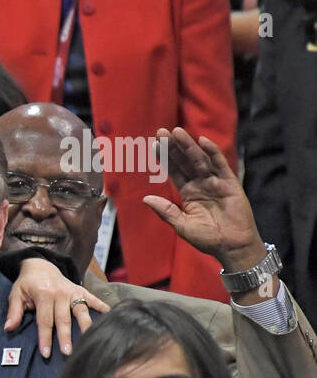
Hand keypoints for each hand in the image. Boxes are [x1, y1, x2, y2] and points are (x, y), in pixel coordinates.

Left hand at [5, 256, 108, 357]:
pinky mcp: (81, 290)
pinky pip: (93, 299)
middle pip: (63, 319)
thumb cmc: (27, 284)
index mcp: (43, 295)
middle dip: (65, 337)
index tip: (46, 353)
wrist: (41, 265)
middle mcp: (60, 293)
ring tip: (90, 340)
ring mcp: (73, 291)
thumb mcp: (16, 294)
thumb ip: (13, 311)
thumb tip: (9, 328)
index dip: (45, 338)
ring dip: (85, 326)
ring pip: (81, 311)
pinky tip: (110, 316)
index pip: (44, 320)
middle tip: (68, 353)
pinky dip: (102, 307)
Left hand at [144, 127, 265, 272]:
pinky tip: (202, 141)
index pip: (173, 171)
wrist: (232, 245)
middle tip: (162, 131)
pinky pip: (220, 165)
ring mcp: (215, 182)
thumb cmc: (207, 238)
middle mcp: (200, 184)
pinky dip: (212, 153)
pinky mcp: (230, 183)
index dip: (164, 158)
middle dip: (173, 147)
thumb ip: (166, 211)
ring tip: (177, 132)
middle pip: (184, 161)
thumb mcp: (182, 225)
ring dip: (189, 146)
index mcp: (188, 192)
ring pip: (199, 159)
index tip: (153, 145)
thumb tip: (145, 198)